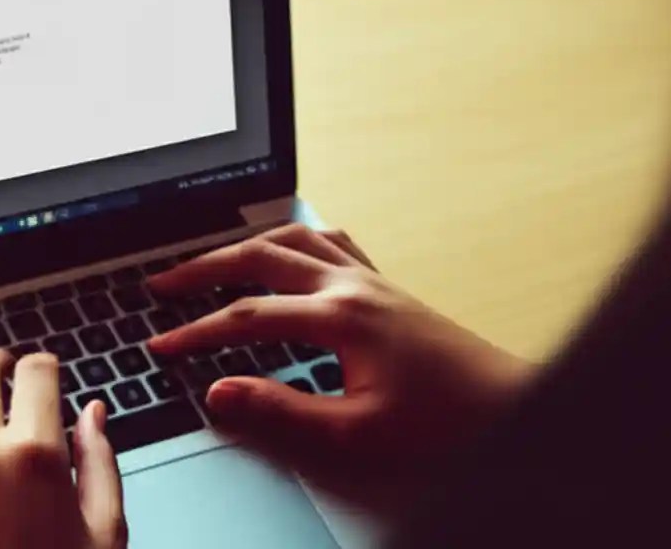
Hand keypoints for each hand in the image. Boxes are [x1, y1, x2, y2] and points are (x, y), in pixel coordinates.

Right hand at [146, 224, 534, 519]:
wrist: (509, 405)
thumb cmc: (442, 421)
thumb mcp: (355, 431)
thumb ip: (281, 409)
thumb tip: (221, 390)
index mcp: (341, 317)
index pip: (247, 317)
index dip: (196, 332)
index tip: (161, 344)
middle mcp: (352, 285)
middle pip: (260, 256)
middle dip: (203, 267)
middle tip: (162, 282)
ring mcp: (370, 279)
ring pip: (292, 238)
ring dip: (242, 246)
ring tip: (207, 262)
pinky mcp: (384, 285)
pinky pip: (330, 242)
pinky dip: (294, 239)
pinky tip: (285, 250)